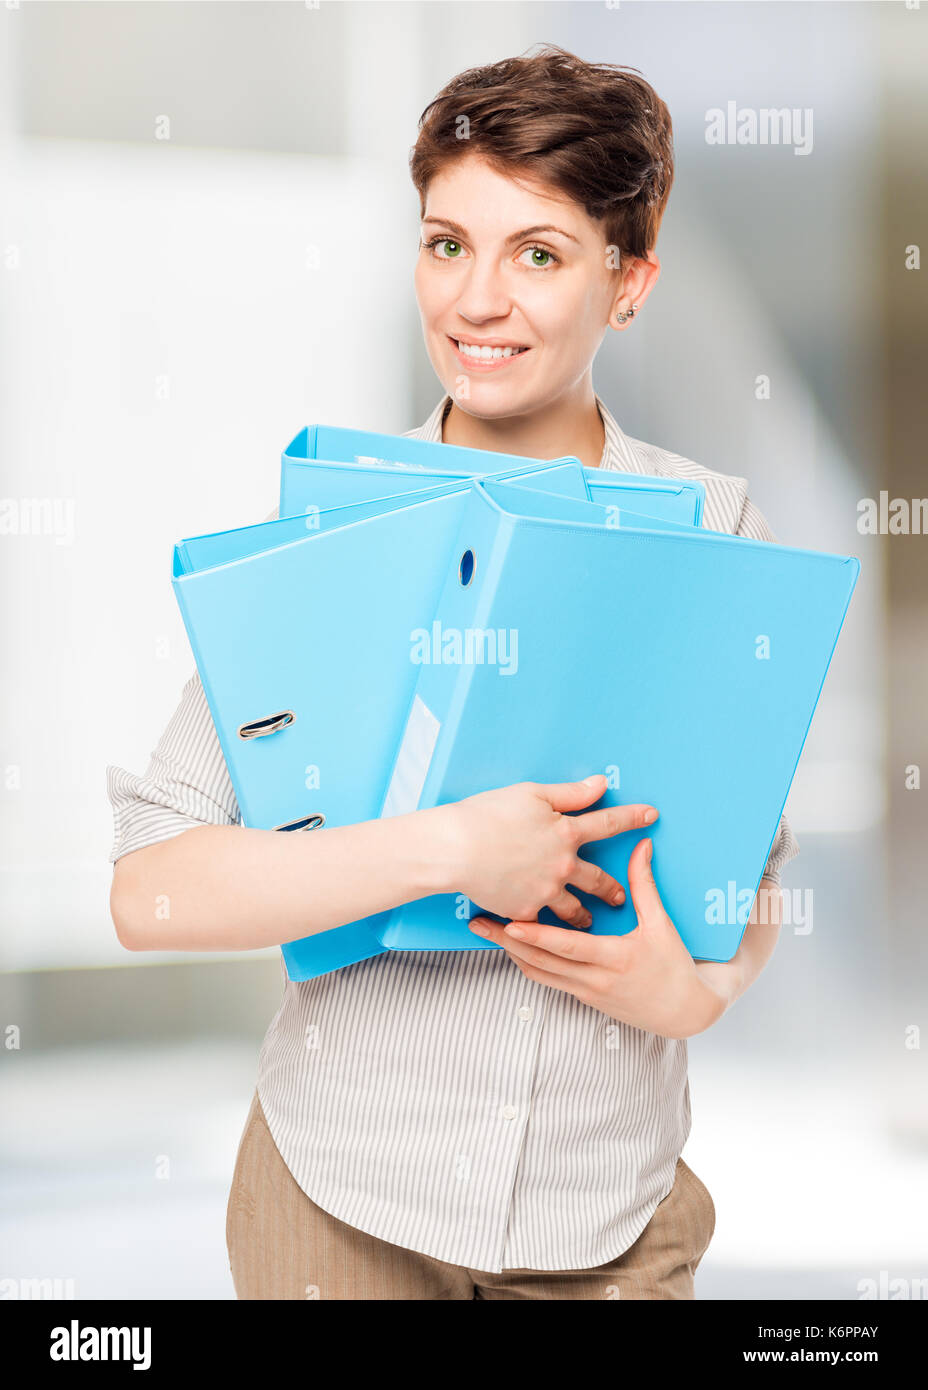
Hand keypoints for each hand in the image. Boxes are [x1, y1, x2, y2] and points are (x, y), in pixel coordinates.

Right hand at [426, 773, 657, 926]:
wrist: (455, 848)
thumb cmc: (487, 815)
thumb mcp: (532, 793)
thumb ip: (570, 793)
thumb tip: (600, 784)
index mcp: (566, 833)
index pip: (608, 823)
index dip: (632, 817)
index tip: (652, 816)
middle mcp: (562, 865)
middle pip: (597, 879)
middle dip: (611, 888)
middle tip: (620, 897)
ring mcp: (545, 891)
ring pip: (574, 909)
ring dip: (583, 915)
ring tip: (587, 920)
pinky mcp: (524, 911)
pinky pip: (541, 923)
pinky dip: (545, 928)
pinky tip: (547, 934)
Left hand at [468, 836, 738, 1037]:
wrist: (685, 1011)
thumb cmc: (675, 967)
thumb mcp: (661, 925)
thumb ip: (645, 884)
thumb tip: (641, 845)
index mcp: (614, 959)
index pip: (566, 947)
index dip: (536, 936)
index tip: (510, 922)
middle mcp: (595, 979)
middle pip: (541, 962)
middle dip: (507, 942)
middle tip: (479, 923)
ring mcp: (587, 991)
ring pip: (539, 972)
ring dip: (511, 952)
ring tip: (488, 931)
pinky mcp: (584, 998)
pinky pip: (548, 980)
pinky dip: (528, 963)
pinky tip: (514, 947)